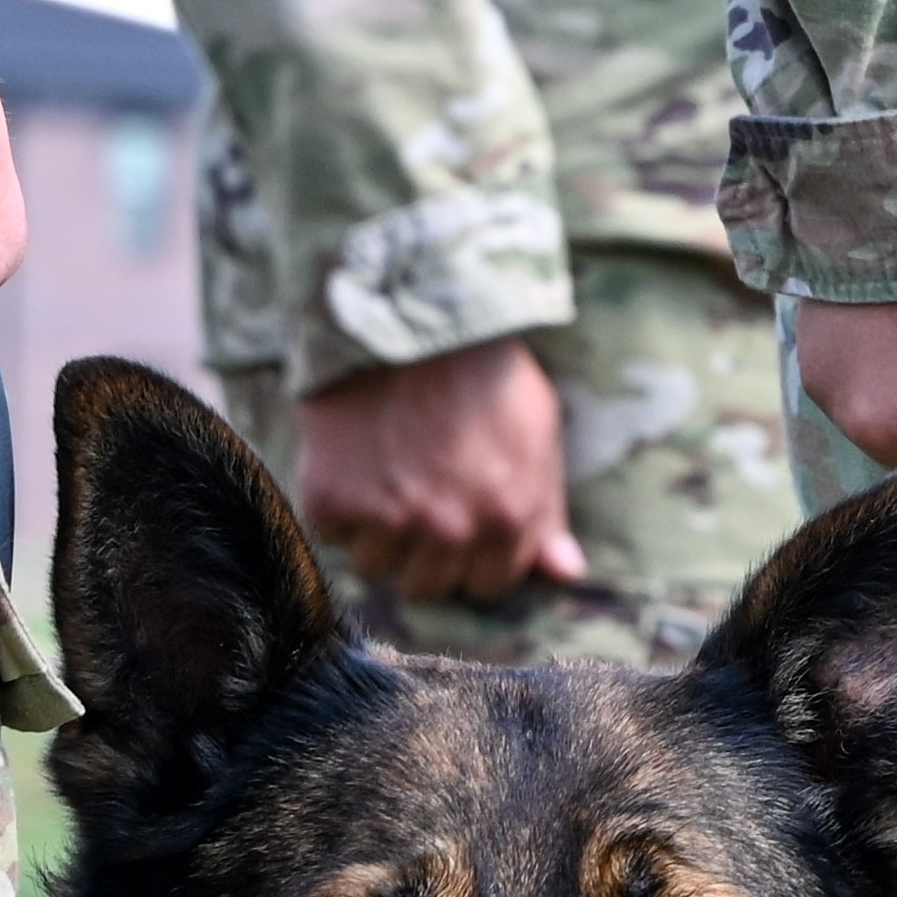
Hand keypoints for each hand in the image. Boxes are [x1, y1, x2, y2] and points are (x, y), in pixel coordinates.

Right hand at [295, 337, 587, 604]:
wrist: (406, 309)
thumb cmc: (482, 368)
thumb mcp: (536, 431)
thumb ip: (546, 511)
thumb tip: (565, 572)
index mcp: (507, 520)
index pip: (486, 586)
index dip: (472, 555)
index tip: (459, 521)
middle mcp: (448, 530)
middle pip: (426, 587)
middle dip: (422, 552)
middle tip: (415, 497)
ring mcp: (387, 518)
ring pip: (375, 568)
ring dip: (376, 534)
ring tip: (382, 478)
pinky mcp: (333, 498)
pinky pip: (331, 534)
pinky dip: (336, 506)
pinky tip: (352, 462)